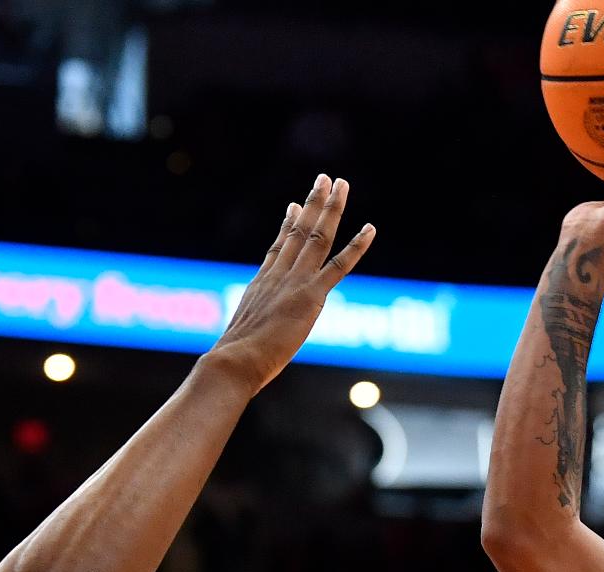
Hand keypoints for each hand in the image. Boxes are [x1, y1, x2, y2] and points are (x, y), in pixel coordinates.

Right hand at [203, 174, 375, 394]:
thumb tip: (237, 346)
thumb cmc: (234, 360)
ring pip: (317, 237)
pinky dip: (357, 246)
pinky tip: (370, 228)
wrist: (235, 360)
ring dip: (332, 208)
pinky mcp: (311, 296)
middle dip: (313, 203)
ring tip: (341, 184)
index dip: (288, 224)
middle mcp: (278, 275)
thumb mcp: (241, 337)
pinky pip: (339, 266)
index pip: (278, 246)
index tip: (294, 205)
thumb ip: (249, 330)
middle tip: (325, 179)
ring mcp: (295, 282)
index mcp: (261, 284)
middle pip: (298, 231)